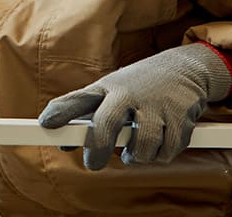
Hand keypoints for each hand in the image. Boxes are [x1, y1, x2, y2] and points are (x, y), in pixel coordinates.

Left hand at [38, 43, 231, 169]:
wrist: (186, 67)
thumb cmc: (139, 85)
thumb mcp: (111, 92)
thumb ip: (86, 117)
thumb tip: (63, 146)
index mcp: (109, 87)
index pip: (79, 99)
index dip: (61, 111)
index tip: (45, 124)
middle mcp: (130, 94)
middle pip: (107, 123)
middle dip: (98, 149)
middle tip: (94, 164)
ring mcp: (156, 104)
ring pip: (141, 146)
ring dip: (137, 156)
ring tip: (136, 150)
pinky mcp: (180, 116)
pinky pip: (166, 151)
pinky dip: (162, 154)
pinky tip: (160, 143)